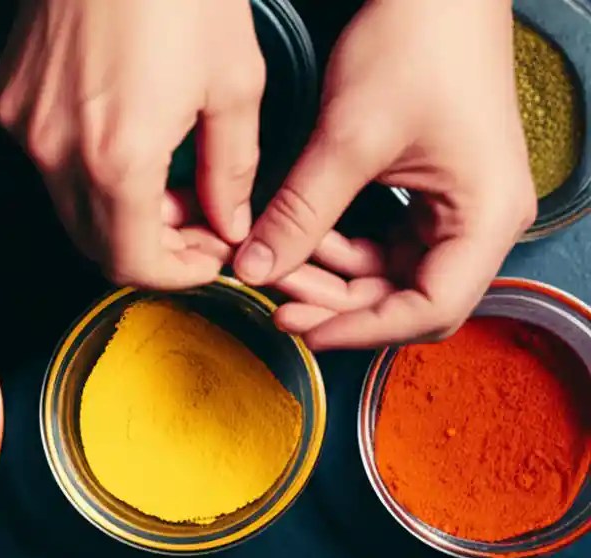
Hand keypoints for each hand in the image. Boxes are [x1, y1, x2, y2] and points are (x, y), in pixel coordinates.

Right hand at [0, 0, 265, 287]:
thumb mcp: (234, 80)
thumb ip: (232, 168)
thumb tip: (228, 219)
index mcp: (119, 158)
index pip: (134, 262)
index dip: (175, 273)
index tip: (204, 258)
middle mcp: (58, 153)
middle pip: (95, 246)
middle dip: (149, 247)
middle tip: (194, 221)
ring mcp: (26, 128)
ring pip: (69, 207)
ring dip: (118, 212)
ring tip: (165, 174)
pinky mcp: (11, 102)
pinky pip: (47, 161)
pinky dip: (85, 169)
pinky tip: (124, 134)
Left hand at [234, 0, 535, 348]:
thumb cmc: (416, 45)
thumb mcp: (348, 138)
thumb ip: (301, 213)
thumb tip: (254, 270)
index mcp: (485, 217)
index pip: (431, 309)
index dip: (362, 329)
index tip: (303, 329)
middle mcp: (482, 221)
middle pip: (409, 298)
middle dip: (339, 304)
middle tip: (274, 300)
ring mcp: (458, 208)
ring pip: (390, 273)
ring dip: (332, 276)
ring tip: (274, 265)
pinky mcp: (432, 192)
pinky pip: (384, 241)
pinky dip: (338, 246)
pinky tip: (296, 237)